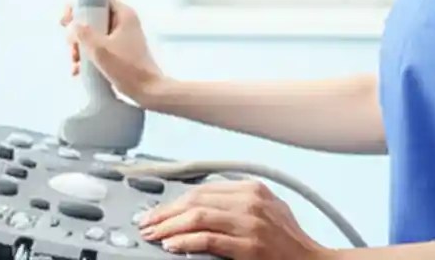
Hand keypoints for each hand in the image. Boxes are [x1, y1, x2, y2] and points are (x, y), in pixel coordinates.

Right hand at [61, 0, 166, 104]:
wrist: (148, 91)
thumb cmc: (126, 68)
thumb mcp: (100, 49)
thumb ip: (83, 33)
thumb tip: (73, 25)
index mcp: (123, 14)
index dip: (78, 6)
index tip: (66, 21)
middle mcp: (123, 21)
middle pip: (92, 17)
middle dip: (77, 34)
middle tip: (71, 48)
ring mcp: (122, 37)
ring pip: (93, 34)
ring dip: (80, 48)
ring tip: (75, 64)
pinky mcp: (120, 51)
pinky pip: (99, 47)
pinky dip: (88, 56)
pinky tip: (80, 71)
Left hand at [137, 179, 325, 259]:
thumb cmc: (289, 241)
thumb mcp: (266, 210)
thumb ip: (236, 203)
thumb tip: (196, 209)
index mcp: (252, 188)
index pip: (201, 191)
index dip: (173, 201)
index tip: (156, 211)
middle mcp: (251, 200)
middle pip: (195, 201)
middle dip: (165, 213)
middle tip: (146, 223)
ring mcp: (251, 223)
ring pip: (197, 217)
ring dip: (168, 227)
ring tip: (153, 235)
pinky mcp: (250, 246)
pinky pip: (209, 240)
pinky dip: (185, 241)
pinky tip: (172, 245)